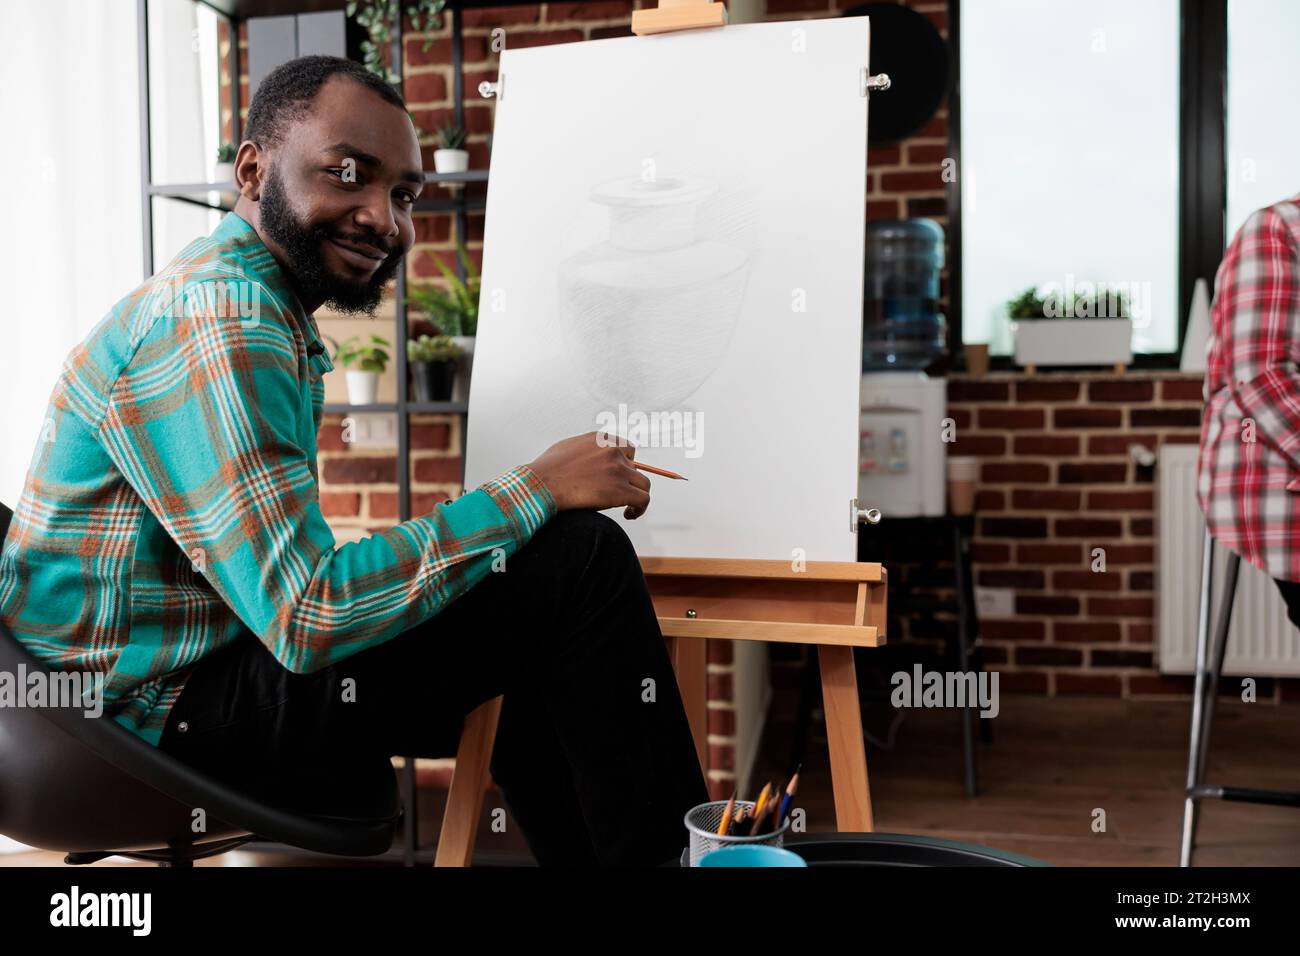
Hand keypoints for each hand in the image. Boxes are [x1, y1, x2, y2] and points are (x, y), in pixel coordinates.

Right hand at [525, 431, 651, 519]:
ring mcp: (617, 469)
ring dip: (636, 495)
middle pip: (635, 467)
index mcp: (601, 439)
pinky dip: (639, 509)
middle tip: (617, 495)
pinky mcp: (619, 490)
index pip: (626, 449)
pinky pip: (643, 499)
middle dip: (628, 481)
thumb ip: (585, 449)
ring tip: (628, 508)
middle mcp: (612, 451)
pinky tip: (629, 515)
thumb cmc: (546, 470)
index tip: (618, 478)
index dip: (625, 465)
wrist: (540, 485)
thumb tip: (589, 457)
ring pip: (643, 484)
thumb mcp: (567, 448)